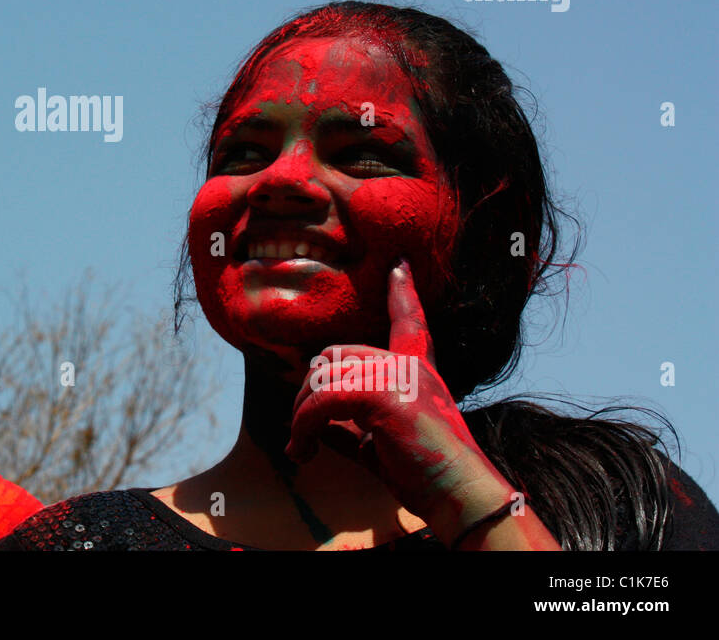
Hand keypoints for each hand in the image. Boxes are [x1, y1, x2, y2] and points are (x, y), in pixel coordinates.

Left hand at [283, 257, 512, 537]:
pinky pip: (320, 403)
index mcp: (418, 369)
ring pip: (321, 380)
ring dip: (300, 417)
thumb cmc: (427, 476)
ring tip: (300, 449)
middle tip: (301, 431)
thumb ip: (352, 427)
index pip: (409, 322)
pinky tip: (302, 453)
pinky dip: (303, 428)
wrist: (461, 495)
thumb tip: (314, 427)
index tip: (398, 264)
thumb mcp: (383, 443)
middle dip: (308, 392)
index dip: (403, 293)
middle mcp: (409, 364)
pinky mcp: (382, 394)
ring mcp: (396, 374)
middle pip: (335, 355)